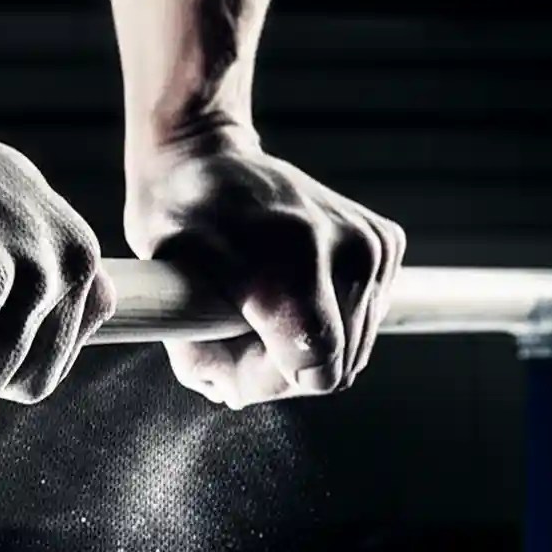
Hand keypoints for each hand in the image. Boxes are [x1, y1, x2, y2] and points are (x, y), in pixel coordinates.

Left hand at [124, 139, 405, 408]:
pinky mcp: (385, 241)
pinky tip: (292, 290)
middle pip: (338, 366)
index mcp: (288, 266)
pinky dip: (330, 318)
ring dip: (307, 346)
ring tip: (261, 313)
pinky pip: (365, 319)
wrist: (206, 157)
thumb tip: (234, 394)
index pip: (315, 372)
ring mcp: (371, 242)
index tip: (230, 357)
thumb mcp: (166, 294)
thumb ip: (198, 359)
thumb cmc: (177, 225)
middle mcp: (343, 250)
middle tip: (237, 336)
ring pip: (355, 348)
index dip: (269, 382)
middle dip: (283, 368)